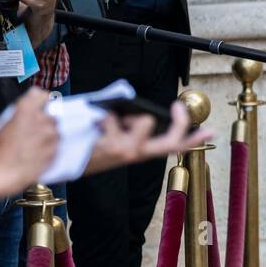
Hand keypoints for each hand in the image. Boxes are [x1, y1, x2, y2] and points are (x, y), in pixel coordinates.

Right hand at [0, 88, 58, 191]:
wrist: (3, 173)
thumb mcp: (5, 124)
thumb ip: (21, 112)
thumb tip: (30, 106)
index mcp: (26, 109)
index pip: (42, 95)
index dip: (42, 101)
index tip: (40, 106)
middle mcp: (42, 119)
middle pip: (52, 114)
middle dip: (45, 121)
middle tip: (33, 131)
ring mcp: (51, 134)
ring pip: (55, 130)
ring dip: (49, 135)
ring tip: (33, 145)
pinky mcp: (56, 149)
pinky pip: (56, 145)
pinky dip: (50, 147)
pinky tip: (37, 154)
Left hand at [83, 100, 213, 175]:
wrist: (56, 158)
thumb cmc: (83, 142)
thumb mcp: (112, 130)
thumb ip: (129, 122)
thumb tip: (136, 114)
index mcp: (139, 150)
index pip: (173, 146)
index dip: (193, 137)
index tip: (209, 130)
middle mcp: (135, 154)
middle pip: (171, 141)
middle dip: (179, 124)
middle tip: (177, 108)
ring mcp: (125, 152)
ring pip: (144, 121)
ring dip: (127, 115)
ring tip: (105, 119)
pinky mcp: (112, 147)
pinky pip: (116, 118)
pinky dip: (104, 116)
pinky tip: (92, 124)